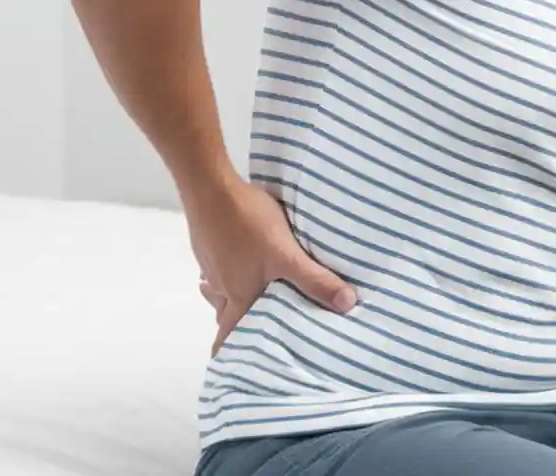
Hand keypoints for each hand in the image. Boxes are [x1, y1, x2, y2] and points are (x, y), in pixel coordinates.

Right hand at [180, 170, 356, 356]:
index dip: (227, 353)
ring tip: (250, 298)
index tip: (230, 367)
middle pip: (224, 314)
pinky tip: (242, 259)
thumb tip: (347, 305)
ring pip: (220, 290)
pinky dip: (229, 272)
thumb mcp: (287, 255)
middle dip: (236, 326)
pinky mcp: (208, 243)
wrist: (210, 186)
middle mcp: (220, 286)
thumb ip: (316, 280)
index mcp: (237, 296)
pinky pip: (219, 267)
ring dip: (232, 297)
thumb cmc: (248, 224)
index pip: (227, 335)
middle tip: (253, 333)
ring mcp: (210, 263)